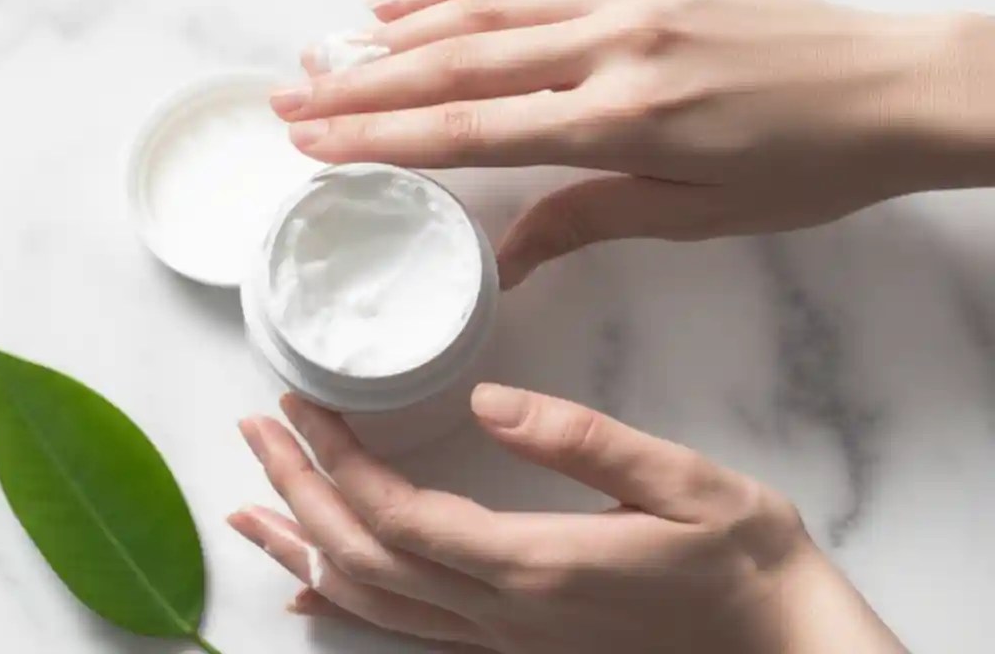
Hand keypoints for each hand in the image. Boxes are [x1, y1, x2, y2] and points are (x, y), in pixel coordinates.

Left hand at [230, 388, 905, 652]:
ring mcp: (500, 640)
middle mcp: (498, 614)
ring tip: (247, 512)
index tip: (297, 405)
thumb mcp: (681, 482)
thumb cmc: (741, 561)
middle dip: (297, 493)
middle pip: (364, 557)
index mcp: (530, 564)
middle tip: (253, 433)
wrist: (781, 648)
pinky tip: (312, 590)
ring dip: (303, 551)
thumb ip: (581, 442)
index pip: (397, 514)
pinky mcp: (512, 646)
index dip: (335, 461)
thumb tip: (488, 401)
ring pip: (373, 602)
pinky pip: (406, 630)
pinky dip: (347, 604)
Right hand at [271, 0, 994, 287]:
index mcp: (621, 122)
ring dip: (394, 31)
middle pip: (458, 66)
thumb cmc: (800, 165)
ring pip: (483, 9)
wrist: (887, 87)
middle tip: (289, 99)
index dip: (382, 139)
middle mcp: (611, 48)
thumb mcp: (691, 216)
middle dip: (362, 87)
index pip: (472, 131)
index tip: (315, 143)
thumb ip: (584, 218)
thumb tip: (503, 256)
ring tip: (327, 52)